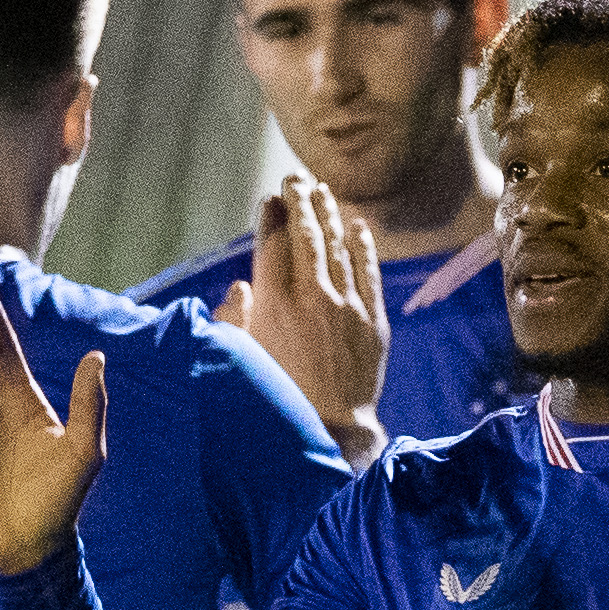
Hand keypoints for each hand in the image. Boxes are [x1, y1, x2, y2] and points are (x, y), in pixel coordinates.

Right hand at [220, 177, 390, 465]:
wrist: (331, 431)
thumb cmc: (277, 398)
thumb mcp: (242, 359)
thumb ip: (235, 319)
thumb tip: (238, 287)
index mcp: (272, 306)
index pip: (271, 247)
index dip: (271, 218)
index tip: (270, 198)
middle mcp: (310, 299)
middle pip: (305, 237)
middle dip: (300, 203)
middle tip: (296, 179)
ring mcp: (346, 308)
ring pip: (337, 248)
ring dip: (330, 215)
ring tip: (322, 190)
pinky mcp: (373, 322)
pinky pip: (368, 273)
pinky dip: (362, 247)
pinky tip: (358, 226)